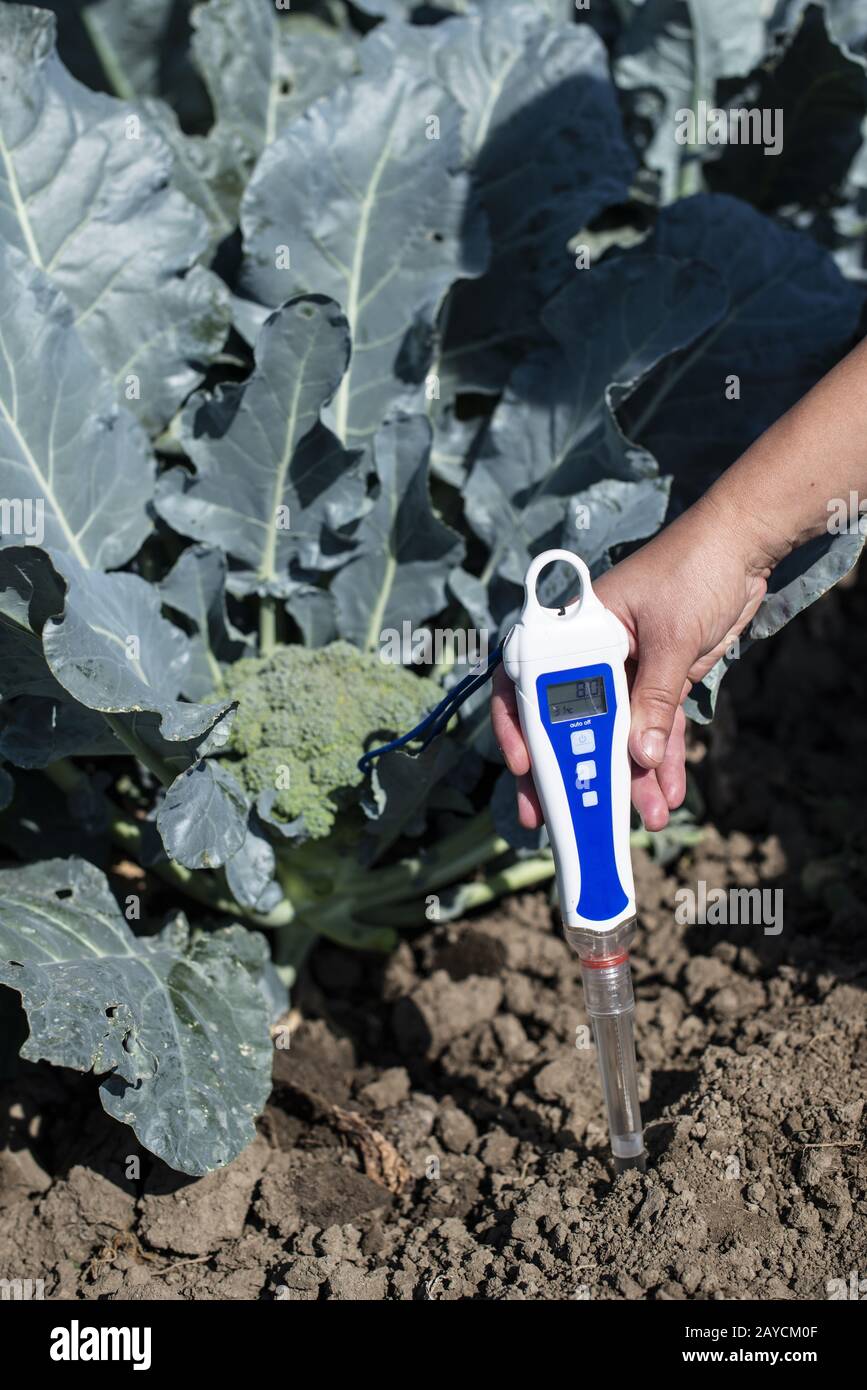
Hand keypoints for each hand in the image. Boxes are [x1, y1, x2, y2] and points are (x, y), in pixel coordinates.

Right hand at [492, 496, 772, 830]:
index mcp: (576, 628)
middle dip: (573, 771)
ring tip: (643, 818)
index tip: (526, 767)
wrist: (743, 546)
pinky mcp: (659, 681)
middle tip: (562, 817)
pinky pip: (654, 727)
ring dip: (630, 776)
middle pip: (571, 719)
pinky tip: (668, 793)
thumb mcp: (672, 637)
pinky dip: (662, 758)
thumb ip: (654, 697)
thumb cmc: (694, 567)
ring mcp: (626, 669)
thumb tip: (638, 755)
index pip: (528, 680)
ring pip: (618, 733)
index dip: (518, 727)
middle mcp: (592, 652)